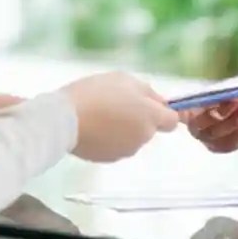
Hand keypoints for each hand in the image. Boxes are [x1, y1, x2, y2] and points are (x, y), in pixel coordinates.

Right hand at [62, 72, 178, 162]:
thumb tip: (158, 102)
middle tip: (116, 103)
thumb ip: (146, 92)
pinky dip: (108, 139)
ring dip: (122, 129)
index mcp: (151, 117)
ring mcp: (125, 151)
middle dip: (138, 118)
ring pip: (131, 138)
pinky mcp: (107, 159)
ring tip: (100, 114)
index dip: (162, 112)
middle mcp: (143, 137)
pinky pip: (114, 146)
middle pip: (148, 128)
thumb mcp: (125, 80)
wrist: (65, 120)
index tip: (148, 104)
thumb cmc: (97, 94)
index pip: (172, 121)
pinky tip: (92, 127)